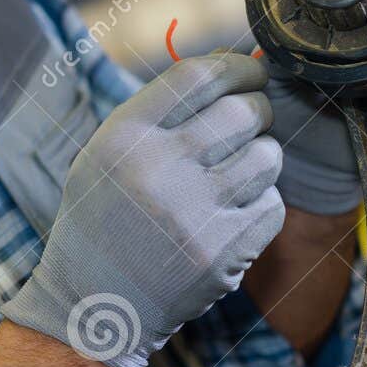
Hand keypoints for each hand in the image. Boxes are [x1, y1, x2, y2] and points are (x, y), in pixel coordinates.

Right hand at [1, 53, 284, 366]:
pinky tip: (234, 209)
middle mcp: (159, 168)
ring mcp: (194, 213)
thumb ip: (162, 109)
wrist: (94, 301)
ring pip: (267, 156)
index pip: (197, 76)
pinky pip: (272, 205)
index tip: (251, 71)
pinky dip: (262, 202)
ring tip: (241, 166)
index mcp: (125, 135)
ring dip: (264, 154)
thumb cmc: (106, 214)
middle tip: (251, 119)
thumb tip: (234, 66)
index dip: (236, 66)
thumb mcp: (109, 151)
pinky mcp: (222, 253)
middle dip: (258, 108)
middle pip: (241, 111)